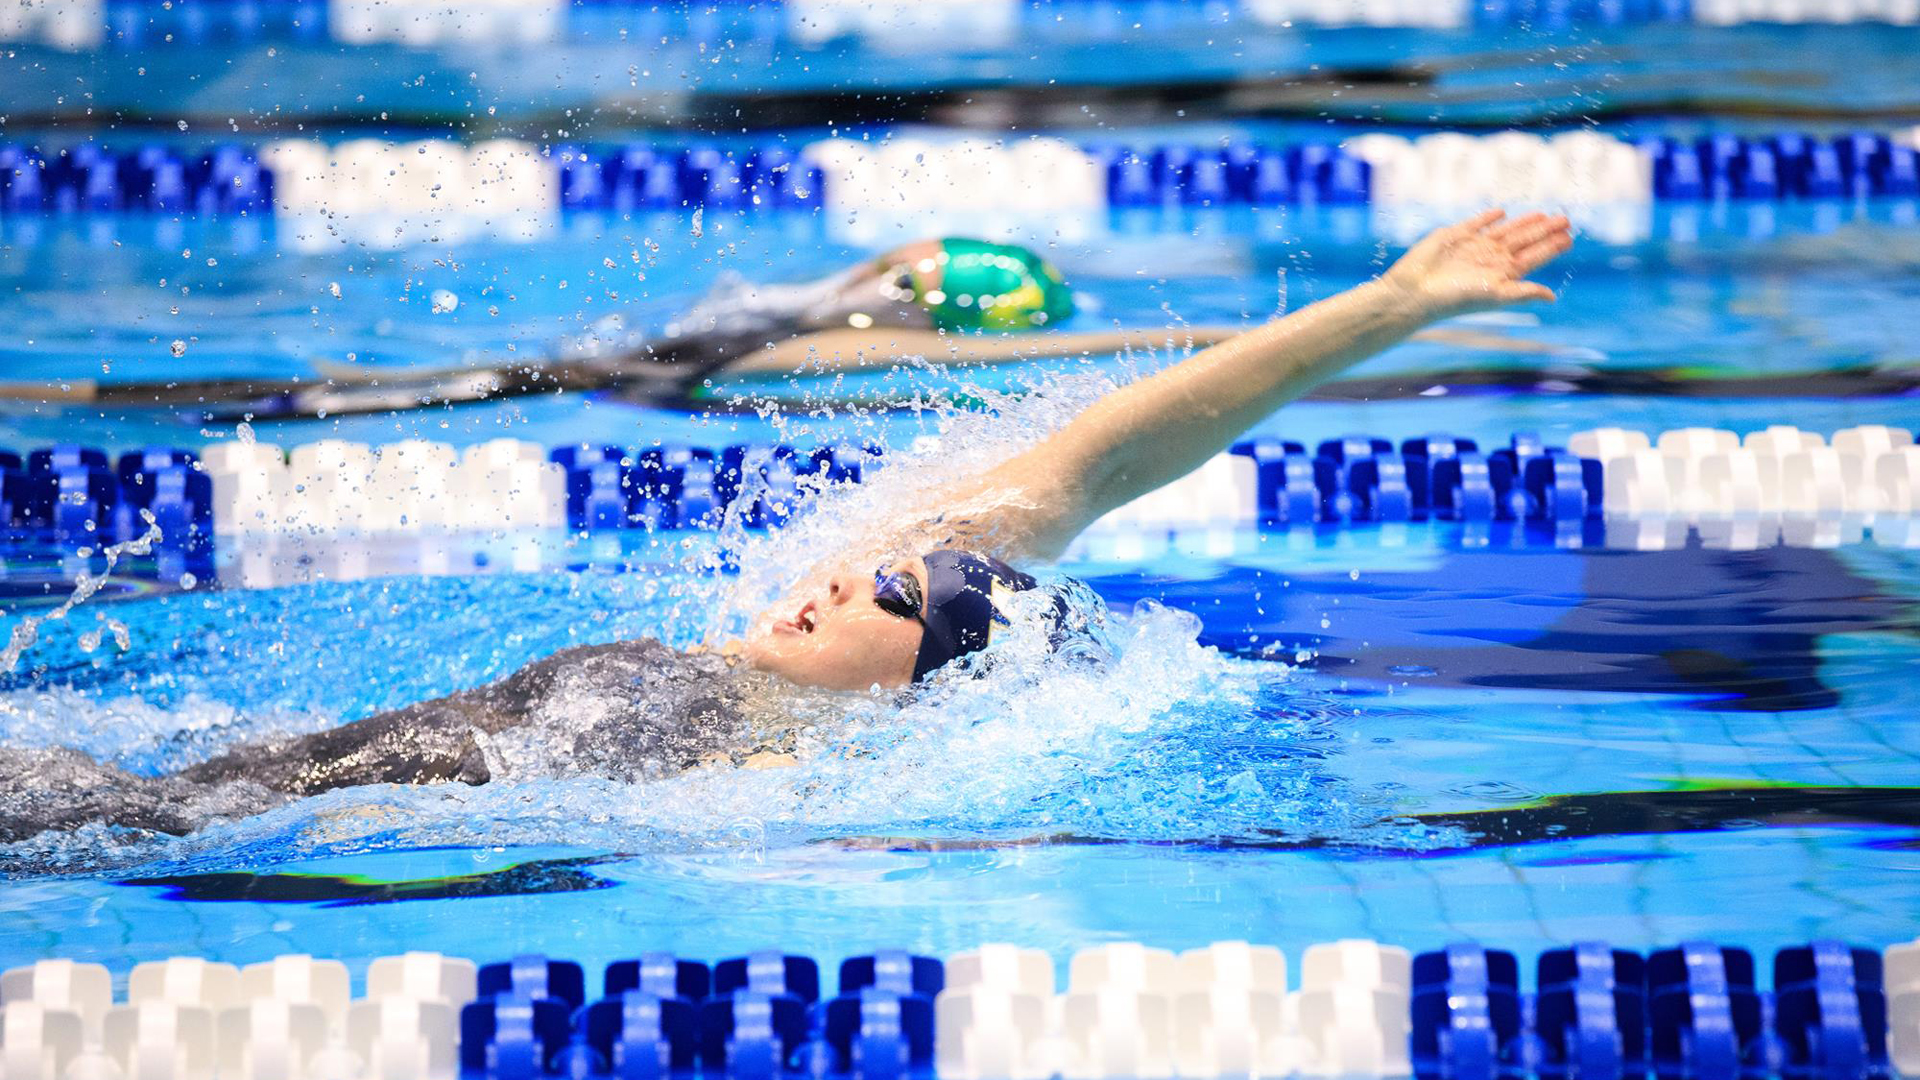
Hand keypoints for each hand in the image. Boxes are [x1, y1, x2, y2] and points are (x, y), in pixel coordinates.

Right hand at [1383, 209, 1572, 319]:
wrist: (1416, 291)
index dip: (1551, 247)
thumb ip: (1524, 292)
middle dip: (1545, 231)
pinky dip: (1489, 218)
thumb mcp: (1496, 295)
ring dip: (1524, 223)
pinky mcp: (1454, 235)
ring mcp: (1473, 246)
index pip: (1534, 257)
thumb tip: (1553, 298)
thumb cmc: (1456, 298)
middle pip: (1524, 241)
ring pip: (1506, 231)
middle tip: (1566, 219)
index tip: (1569, 238)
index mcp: (1502, 274)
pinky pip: (1476, 223)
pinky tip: (1502, 212)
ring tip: (1543, 215)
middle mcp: (1490, 259)